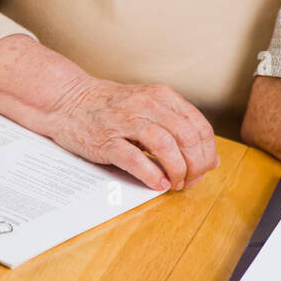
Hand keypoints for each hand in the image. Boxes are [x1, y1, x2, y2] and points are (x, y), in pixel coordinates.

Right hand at [46, 75, 218, 191]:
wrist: (68, 99)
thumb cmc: (111, 108)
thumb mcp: (151, 108)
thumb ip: (180, 129)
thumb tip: (212, 159)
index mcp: (163, 97)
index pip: (200, 127)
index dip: (207, 153)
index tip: (204, 168)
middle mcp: (148, 105)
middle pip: (188, 138)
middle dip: (196, 165)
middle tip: (191, 180)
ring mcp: (126, 122)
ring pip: (167, 147)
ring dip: (177, 171)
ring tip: (175, 183)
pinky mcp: (106, 140)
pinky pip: (135, 159)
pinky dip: (152, 175)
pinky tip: (158, 183)